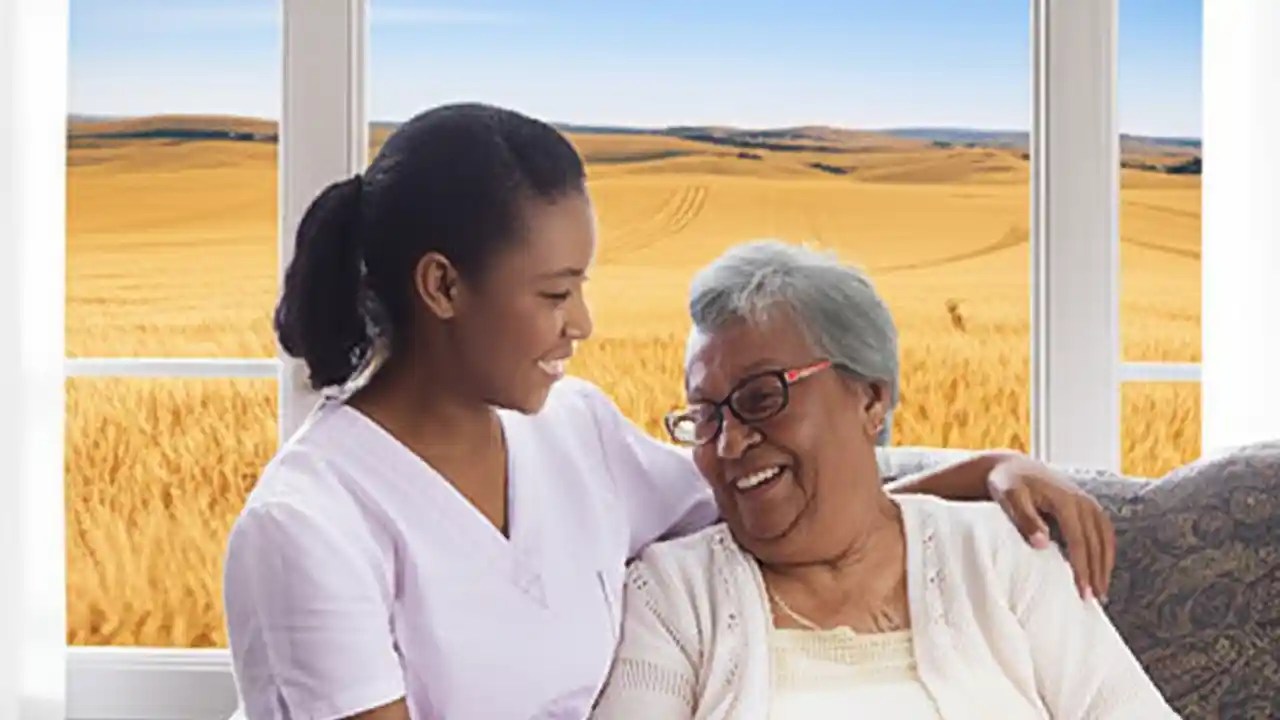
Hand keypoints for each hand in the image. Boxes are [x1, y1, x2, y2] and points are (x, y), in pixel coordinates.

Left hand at [987, 454, 1115, 600]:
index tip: (1083, 591)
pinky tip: (1102, 569)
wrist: (1014, 467)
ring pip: (1105, 537)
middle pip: (1096, 542)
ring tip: (1101, 592)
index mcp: (1065, 500)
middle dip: (1097, 572)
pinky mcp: (1088, 505)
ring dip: (1105, 564)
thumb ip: (1025, 520)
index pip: (1078, 540)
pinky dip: (1106, 551)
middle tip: (1094, 600)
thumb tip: (1042, 545)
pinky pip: (1105, 531)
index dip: (1082, 567)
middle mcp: (1082, 500)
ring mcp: (1088, 502)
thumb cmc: (1008, 485)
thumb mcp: (1010, 498)